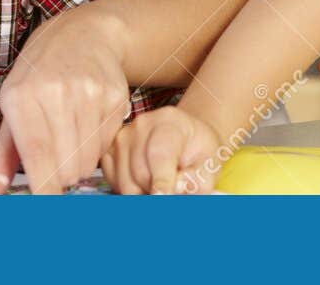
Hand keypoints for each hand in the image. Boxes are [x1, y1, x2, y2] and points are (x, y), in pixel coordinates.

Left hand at [0, 3, 132, 194]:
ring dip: (80, 161)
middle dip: (61, 175)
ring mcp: (89, 93)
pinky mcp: (115, 96)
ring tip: (71, 137)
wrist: (82, 34)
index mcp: (22, 98)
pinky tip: (88, 123)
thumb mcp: (12, 109)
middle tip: (55, 160)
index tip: (46, 204)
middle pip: (67, 167)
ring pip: (89, 160)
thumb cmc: (39, 76)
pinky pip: (107, 144)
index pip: (38, 157)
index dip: (45, 189)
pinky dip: (97, 145)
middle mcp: (56, 93)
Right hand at [99, 107, 221, 194]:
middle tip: (173, 191)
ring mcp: (122, 136)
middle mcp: (141, 125)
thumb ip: (197, 179)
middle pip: (142, 174)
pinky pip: (115, 183)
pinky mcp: (109, 150)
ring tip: (161, 183)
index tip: (162, 198)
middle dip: (157, 192)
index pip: (160, 154)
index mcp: (170, 121)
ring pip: (126, 183)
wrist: (184, 135)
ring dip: (144, 194)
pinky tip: (145, 181)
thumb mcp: (209, 162)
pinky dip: (130, 190)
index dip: (161, 181)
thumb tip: (175, 189)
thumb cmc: (197, 150)